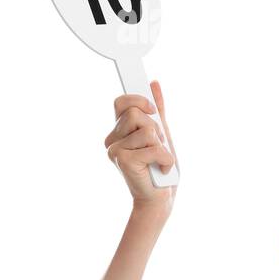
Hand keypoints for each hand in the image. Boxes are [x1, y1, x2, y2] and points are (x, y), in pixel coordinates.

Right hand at [104, 80, 175, 215]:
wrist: (161, 196)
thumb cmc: (160, 166)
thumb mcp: (161, 132)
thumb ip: (156, 109)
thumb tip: (153, 83)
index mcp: (119, 130)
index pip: (122, 102)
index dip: (137, 100)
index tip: (152, 109)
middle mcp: (113, 139)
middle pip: (136, 113)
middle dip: (155, 129)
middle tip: (157, 146)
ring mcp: (115, 150)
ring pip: (146, 130)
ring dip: (161, 145)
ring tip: (157, 159)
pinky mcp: (123, 161)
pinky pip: (153, 147)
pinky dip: (165, 158)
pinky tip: (160, 168)